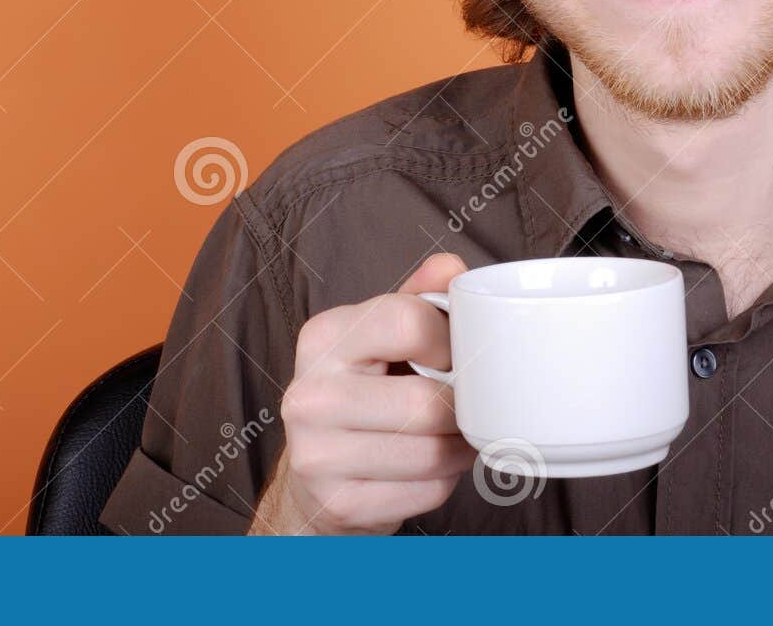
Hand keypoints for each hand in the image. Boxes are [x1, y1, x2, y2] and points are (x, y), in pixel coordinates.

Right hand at [249, 252, 475, 534]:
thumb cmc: (359, 395)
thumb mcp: (378, 338)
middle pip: (428, 402)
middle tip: (462, 406)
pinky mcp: (338, 504)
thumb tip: (451, 269)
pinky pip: (426, 492)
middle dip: (461, 408)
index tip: (455, 354)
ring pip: (433, 452)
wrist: (314, 479)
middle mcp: (310, 394)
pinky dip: (442, 483)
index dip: (451, 340)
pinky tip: (428, 469)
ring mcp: (317, 455)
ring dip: (458, 448)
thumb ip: (417, 300)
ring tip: (450, 436)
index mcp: (323, 338)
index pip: (409, 322)